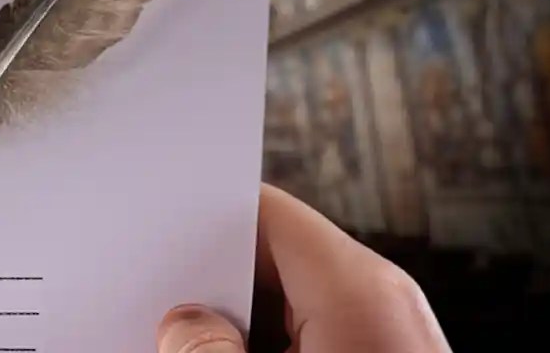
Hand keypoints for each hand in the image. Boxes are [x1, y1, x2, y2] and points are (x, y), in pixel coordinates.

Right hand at [156, 185, 451, 352]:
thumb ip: (206, 351)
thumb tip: (184, 326)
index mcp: (360, 289)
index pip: (267, 211)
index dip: (203, 211)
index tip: (156, 220)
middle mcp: (385, 301)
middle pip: (275, 258)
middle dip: (216, 282)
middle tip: (163, 306)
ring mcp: (394, 334)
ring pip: (293, 303)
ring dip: (243, 323)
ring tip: (192, 343)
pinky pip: (317, 332)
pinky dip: (272, 342)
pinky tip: (229, 352)